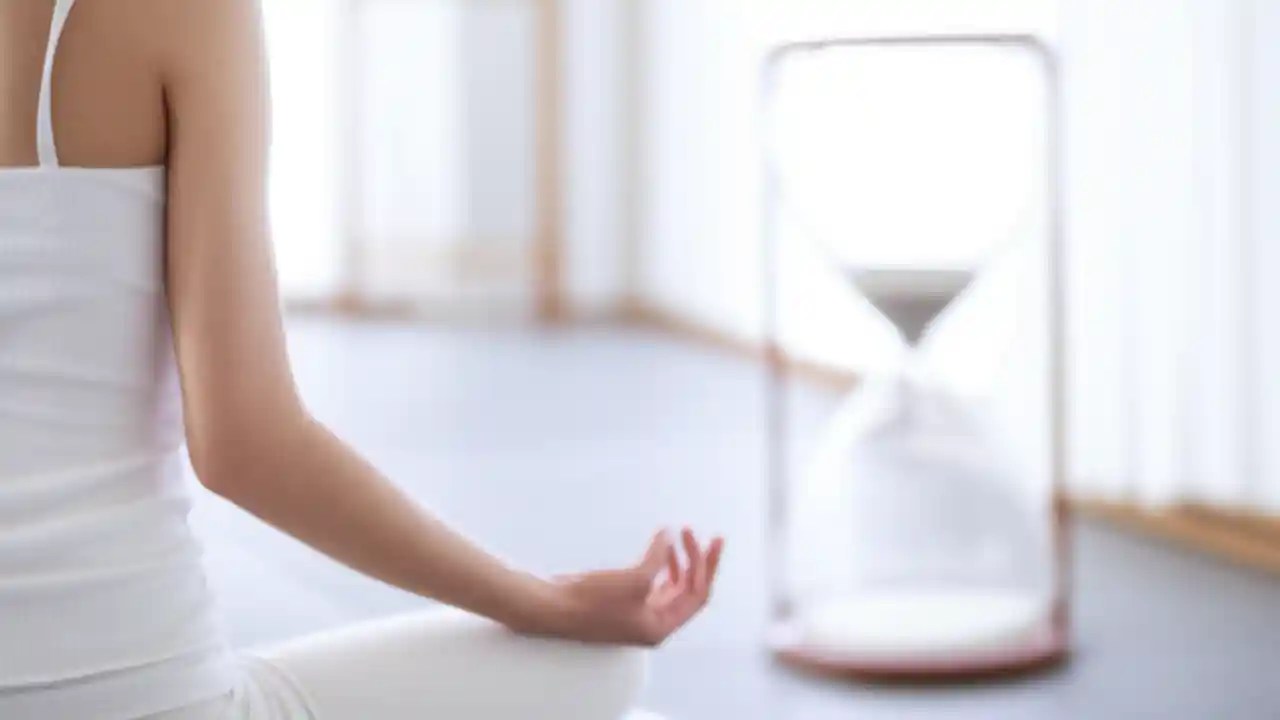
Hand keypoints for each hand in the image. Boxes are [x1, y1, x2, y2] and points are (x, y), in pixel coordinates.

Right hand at [528, 528, 723, 645]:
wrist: (550, 607)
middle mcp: (653, 624)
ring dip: (678, 560)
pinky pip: (653, 582)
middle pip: (688, 590)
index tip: (712, 539)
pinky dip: (660, 564)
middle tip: (696, 532)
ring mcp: (638, 614)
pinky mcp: (624, 603)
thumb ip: (659, 556)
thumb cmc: (591, 600)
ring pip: (671, 585)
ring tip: (678, 535)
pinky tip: (660, 547)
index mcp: (660, 627)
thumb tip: (670, 535)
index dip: (707, 566)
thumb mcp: (635, 578)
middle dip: (695, 560)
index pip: (697, 595)